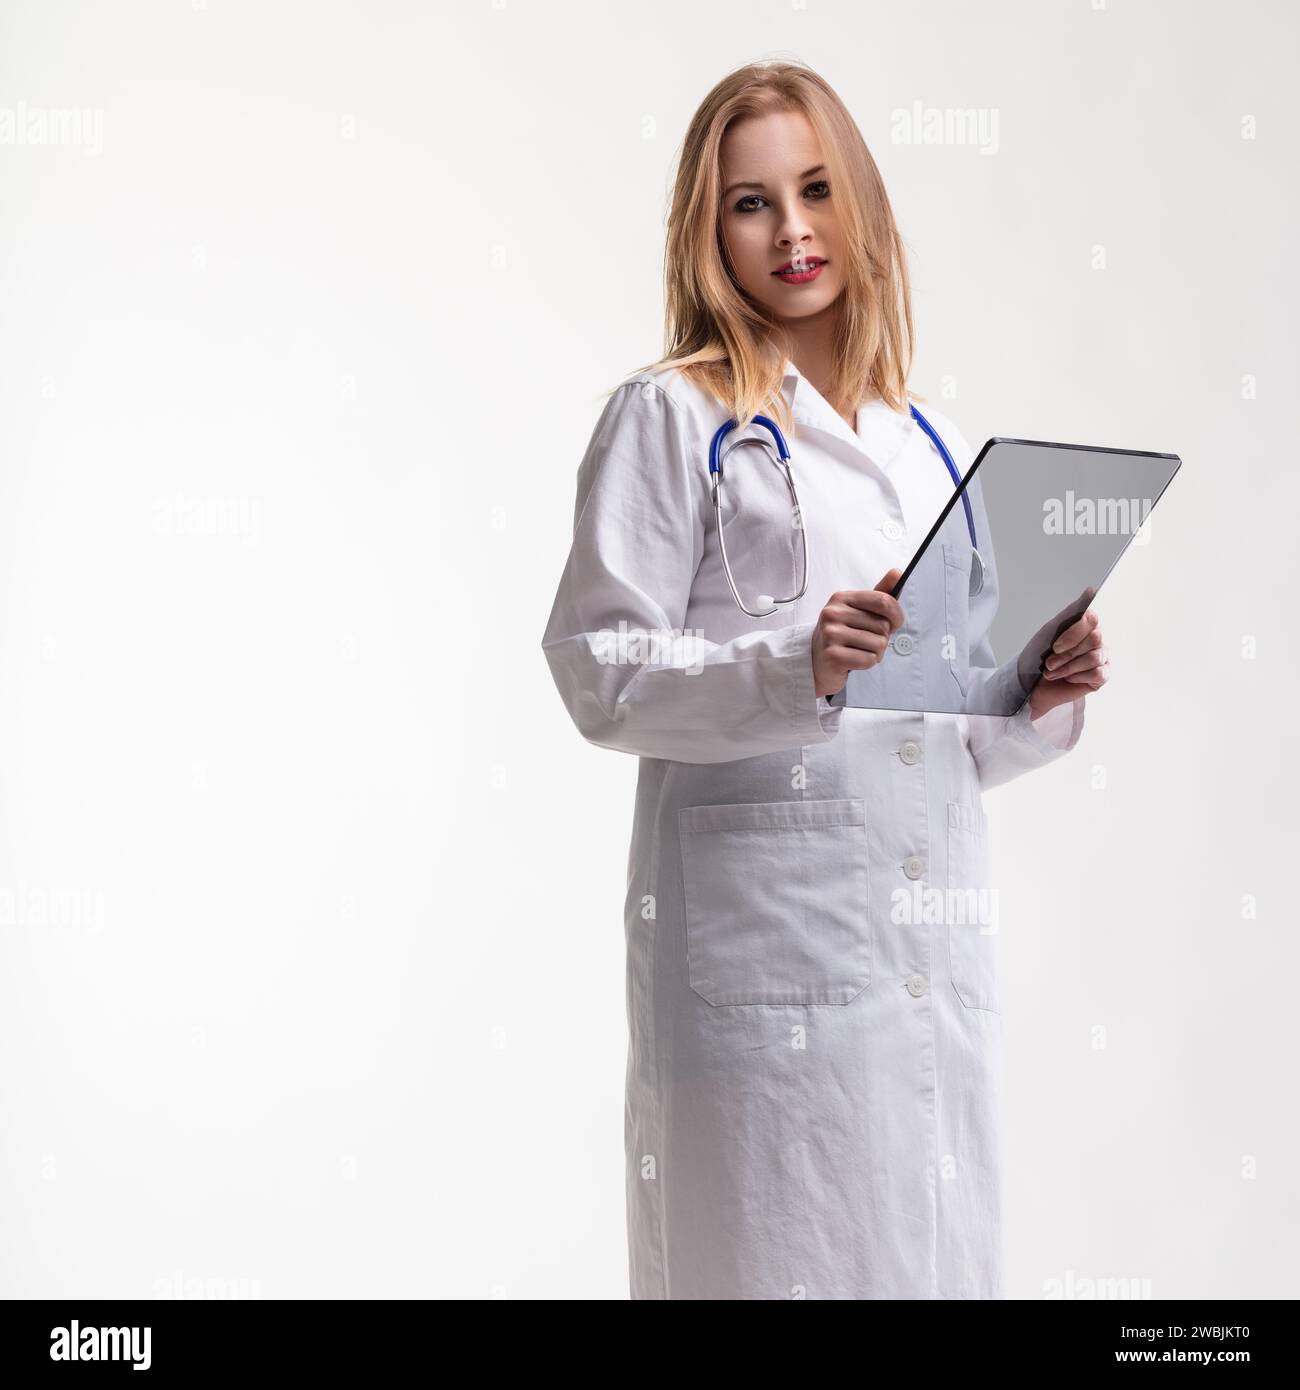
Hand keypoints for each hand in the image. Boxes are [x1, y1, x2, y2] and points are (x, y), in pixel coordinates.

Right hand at [811, 568, 904, 698]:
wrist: (815, 660)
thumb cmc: (841, 634)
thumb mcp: (858, 610)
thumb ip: (879, 594)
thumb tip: (897, 572)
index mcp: (841, 598)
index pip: (883, 601)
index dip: (897, 615)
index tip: (895, 623)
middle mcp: (833, 613)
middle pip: (883, 625)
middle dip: (883, 637)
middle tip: (868, 641)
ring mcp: (831, 634)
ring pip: (878, 644)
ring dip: (876, 652)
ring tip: (860, 651)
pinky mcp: (832, 656)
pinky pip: (868, 659)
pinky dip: (867, 663)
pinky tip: (854, 660)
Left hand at [1028, 607, 1109, 719]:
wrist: (1031, 681)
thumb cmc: (1040, 653)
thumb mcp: (1051, 629)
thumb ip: (1072, 611)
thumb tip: (1090, 591)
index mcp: (1086, 625)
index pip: (1092, 619)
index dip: (1073, 635)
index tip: (1055, 646)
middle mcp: (1098, 639)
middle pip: (1094, 639)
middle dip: (1067, 654)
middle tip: (1049, 663)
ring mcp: (1102, 657)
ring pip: (1094, 658)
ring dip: (1068, 667)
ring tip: (1052, 672)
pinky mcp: (1102, 676)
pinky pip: (1098, 674)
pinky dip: (1077, 677)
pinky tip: (1068, 678)